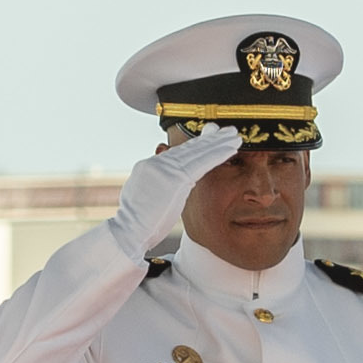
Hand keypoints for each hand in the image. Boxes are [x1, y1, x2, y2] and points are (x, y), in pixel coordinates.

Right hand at [112, 125, 243, 254]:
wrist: (129, 232)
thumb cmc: (138, 225)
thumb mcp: (143, 200)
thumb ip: (155, 188)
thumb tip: (165, 187)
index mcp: (148, 167)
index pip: (176, 154)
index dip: (194, 145)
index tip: (207, 138)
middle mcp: (156, 164)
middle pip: (187, 148)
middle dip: (208, 138)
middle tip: (224, 130)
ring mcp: (165, 169)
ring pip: (197, 152)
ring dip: (218, 143)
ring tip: (233, 137)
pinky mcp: (176, 178)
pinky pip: (202, 162)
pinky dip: (218, 154)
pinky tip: (231, 148)